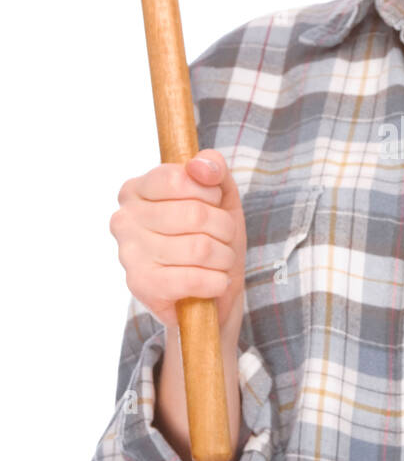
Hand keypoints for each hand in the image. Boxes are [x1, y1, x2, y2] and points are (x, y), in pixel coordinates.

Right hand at [109, 149, 247, 331]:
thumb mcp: (219, 195)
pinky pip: (194, 279)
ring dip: (224, 257)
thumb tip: (200, 165)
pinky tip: (213, 282)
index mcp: (135, 189)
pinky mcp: (141, 286)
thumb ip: (212, 167)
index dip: (209, 194)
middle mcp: (123, 219)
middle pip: (194, 215)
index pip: (178, 178)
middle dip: (224, 229)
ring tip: (219, 262)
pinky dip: (217, 281)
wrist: (208, 295)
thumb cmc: (211, 238)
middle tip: (222, 240)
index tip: (213, 205)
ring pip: (199, 248)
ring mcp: (128, 254)